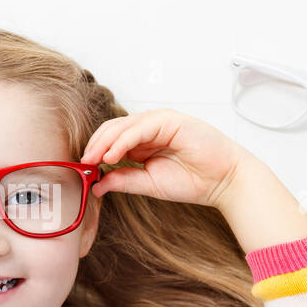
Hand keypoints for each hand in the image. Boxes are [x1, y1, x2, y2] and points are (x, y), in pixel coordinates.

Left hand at [79, 108, 249, 208]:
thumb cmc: (193, 181)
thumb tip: (97, 185)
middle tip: (84, 162)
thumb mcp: (148, 184)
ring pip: (122, 126)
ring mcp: (159, 122)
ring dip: (105, 142)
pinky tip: (112, 155)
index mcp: (143, 142)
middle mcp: (149, 128)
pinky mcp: (169, 120)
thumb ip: (123, 180)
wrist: (223, 182)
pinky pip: (139, 128)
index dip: (96, 151)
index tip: (83, 168)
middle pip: (113, 129)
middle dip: (96, 145)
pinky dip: (123, 141)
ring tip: (94, 159)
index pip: (111, 140)